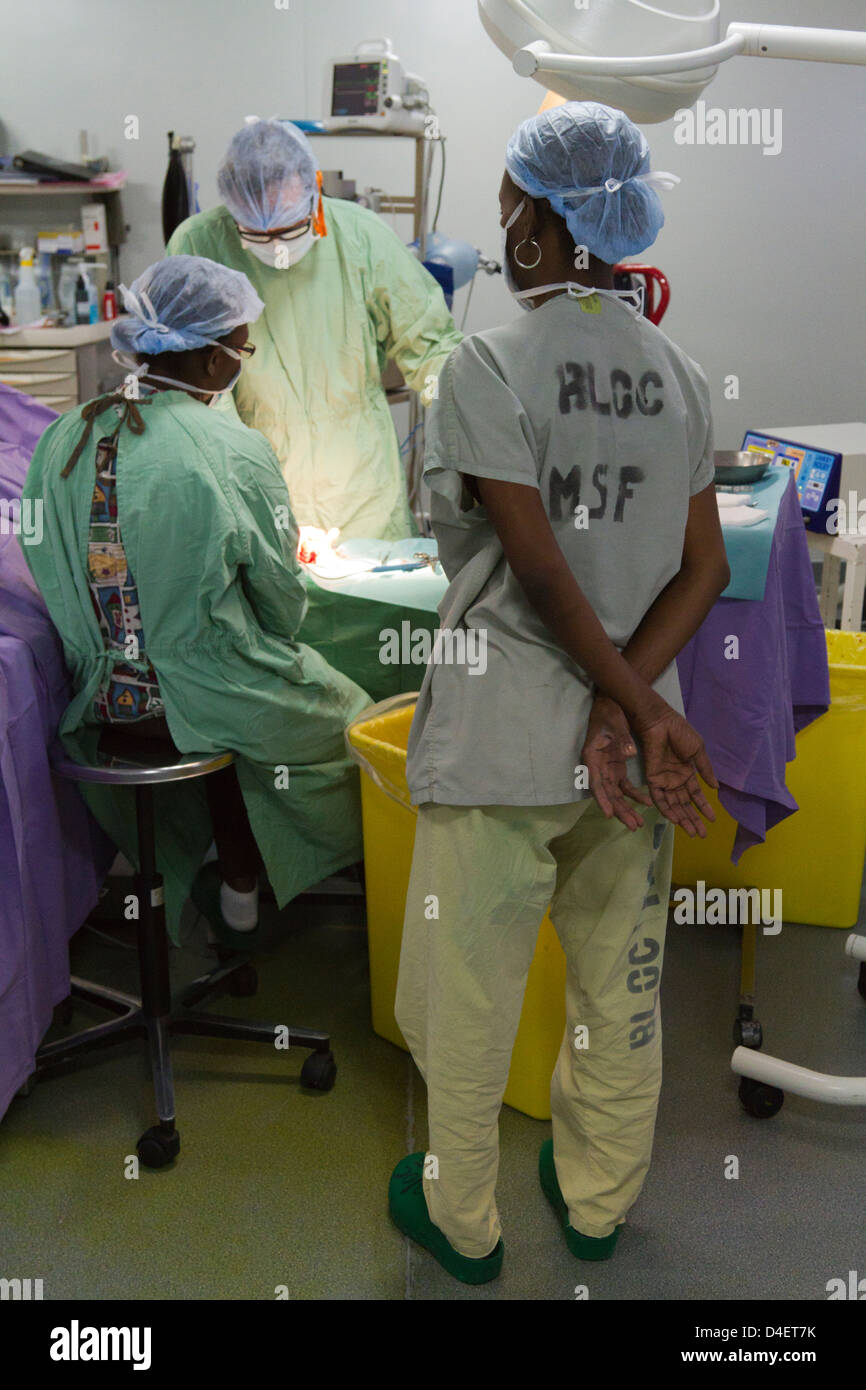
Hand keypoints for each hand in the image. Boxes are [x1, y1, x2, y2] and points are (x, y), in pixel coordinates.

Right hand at [582, 695, 652, 830]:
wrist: (610, 704)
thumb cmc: (609, 712)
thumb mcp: (614, 723)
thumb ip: (621, 738)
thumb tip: (630, 754)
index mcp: (592, 757)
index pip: (595, 782)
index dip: (602, 799)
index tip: (610, 814)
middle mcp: (597, 767)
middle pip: (607, 794)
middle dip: (619, 810)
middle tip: (633, 825)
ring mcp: (607, 769)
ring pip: (615, 794)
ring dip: (627, 808)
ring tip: (639, 824)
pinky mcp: (616, 768)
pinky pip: (624, 786)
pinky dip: (635, 795)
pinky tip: (647, 803)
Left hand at [631, 703, 717, 837]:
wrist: (661, 722)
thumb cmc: (680, 732)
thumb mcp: (698, 751)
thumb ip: (705, 770)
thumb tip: (716, 788)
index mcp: (687, 772)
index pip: (696, 795)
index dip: (704, 808)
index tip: (712, 820)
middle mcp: (675, 779)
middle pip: (685, 804)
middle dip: (694, 819)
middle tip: (702, 835)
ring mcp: (664, 780)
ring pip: (673, 805)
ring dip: (682, 819)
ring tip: (692, 832)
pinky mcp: (652, 779)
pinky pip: (659, 798)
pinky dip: (667, 810)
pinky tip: (676, 820)